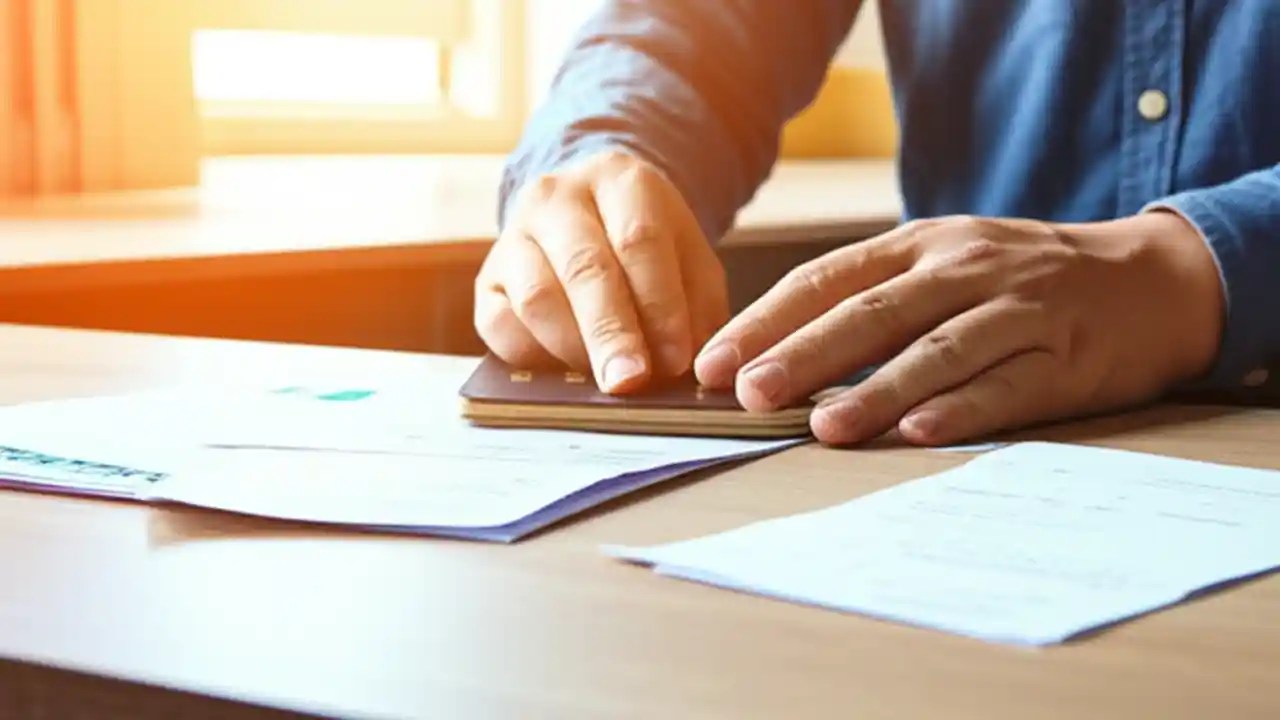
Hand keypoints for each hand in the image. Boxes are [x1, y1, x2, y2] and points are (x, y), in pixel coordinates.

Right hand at [475, 151, 728, 392]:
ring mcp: (514, 234)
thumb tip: (691, 367)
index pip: (638, 240)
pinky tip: (564, 371)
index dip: (659, 305)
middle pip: (584, 268)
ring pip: (537, 297)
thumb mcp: (687, 255)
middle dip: (611, 333)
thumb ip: (696, 305)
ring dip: (574, 348)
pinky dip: (533, 355)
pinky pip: (500, 324)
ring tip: (604, 381)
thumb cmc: (646, 243)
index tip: (675, 359)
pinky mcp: (486, 277)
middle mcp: (557, 197)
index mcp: (619, 179)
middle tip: (630, 381)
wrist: (587, 214)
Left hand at [694, 213, 1223, 445]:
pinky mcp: (1066, 358)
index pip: (827, 279)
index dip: (767, 321)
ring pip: (937, 350)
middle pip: (873, 311)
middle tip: (751, 394)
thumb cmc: (1015, 281)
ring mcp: (1018, 311)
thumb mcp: (942, 265)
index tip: (713, 364)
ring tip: (825, 427)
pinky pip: (1007, 385)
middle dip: (806, 353)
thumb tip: (771, 354)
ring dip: (877, 389)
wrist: (1149, 279)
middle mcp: (965, 269)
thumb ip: (869, 298)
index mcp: (921, 244)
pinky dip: (962, 409)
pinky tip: (919, 433)